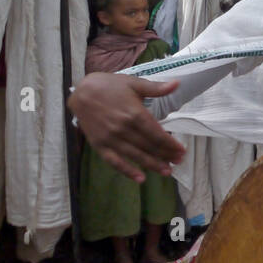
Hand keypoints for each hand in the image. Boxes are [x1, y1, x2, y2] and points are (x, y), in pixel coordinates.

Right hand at [68, 73, 185, 180]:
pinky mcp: (100, 145)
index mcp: (134, 113)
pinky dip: (127, 171)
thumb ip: (155, 88)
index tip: (182, 150)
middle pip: (149, 146)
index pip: (157, 134)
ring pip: (136, 156)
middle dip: (166, 155)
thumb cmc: (109, 86)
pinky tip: (140, 178)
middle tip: (179, 161)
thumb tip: (177, 84)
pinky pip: (114, 161)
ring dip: (153, 165)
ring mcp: (111, 139)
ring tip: (167, 171)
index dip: (171, 144)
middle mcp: (124, 129)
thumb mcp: (134, 83)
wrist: (81, 91)